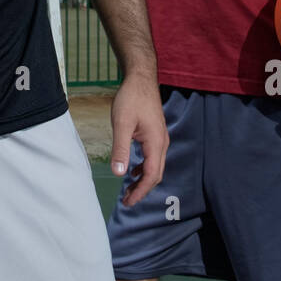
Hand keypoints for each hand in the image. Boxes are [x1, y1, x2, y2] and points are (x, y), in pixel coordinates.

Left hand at [110, 72, 168, 205]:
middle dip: (142, 189)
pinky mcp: (155, 134)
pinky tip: (132, 170)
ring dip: (142, 179)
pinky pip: (152, 157)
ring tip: (128, 189)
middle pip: (155, 174)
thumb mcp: (121, 124)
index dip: (140, 191)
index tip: (128, 202)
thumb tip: (119, 173)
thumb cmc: (131, 98)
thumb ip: (121, 149)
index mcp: (156, 143)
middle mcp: (162, 143)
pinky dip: (143, 168)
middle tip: (127, 200)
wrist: (141, 78)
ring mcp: (160, 138)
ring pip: (155, 166)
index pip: (151, 175)